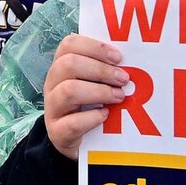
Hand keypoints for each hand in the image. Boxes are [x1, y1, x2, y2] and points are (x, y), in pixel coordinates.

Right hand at [44, 35, 128, 158]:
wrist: (74, 140)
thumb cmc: (88, 105)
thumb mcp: (93, 84)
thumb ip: (105, 70)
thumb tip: (133, 62)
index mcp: (61, 66)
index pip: (69, 44)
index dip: (95, 47)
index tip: (118, 57)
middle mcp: (53, 84)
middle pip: (68, 64)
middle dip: (100, 70)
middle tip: (123, 79)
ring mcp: (53, 108)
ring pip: (68, 91)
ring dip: (99, 92)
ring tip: (119, 97)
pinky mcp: (57, 132)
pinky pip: (72, 123)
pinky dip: (92, 118)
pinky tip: (105, 115)